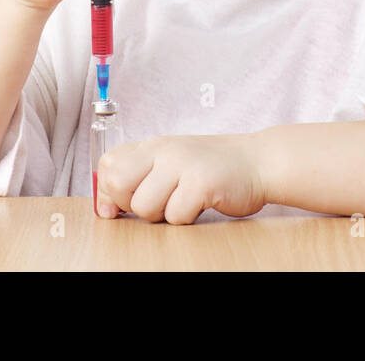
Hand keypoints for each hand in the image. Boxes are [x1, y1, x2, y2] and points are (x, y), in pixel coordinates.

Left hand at [94, 133, 268, 224]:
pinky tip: (200, 205)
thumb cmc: (212, 168)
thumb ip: (140, 176)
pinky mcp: (202, 183)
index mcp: (153, 145)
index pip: (108, 164)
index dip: (108, 191)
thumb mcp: (172, 162)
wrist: (260, 161)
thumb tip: (104, 207)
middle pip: (118, 183)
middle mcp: (164, 150)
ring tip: (182, 203)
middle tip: (156, 204)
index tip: (119, 207)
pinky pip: (175, 215)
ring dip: (162, 215)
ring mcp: (182, 164)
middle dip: (130, 204)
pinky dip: (186, 219)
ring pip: (144, 206)